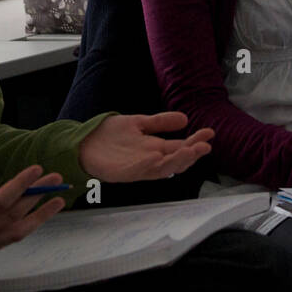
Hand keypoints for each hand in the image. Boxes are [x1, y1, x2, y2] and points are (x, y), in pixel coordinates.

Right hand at [0, 160, 65, 260]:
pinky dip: (24, 227)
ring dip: (39, 215)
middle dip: (37, 195)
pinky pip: (7, 240)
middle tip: (56, 178)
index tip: (37, 169)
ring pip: (16, 231)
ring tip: (58, 200)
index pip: (1, 201)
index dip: (21, 185)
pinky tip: (34, 217)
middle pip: (14, 214)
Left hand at [78, 112, 211, 182]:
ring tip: (190, 151)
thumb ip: (160, 122)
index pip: (180, 146)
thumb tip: (185, 118)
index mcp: (155, 148)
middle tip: (204, 145)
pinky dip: (150, 165)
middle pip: (176, 159)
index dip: (195, 141)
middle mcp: (150, 159)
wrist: (82, 142)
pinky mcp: (124, 172)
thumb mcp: (138, 123)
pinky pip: (140, 170)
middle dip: (191, 153)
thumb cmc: (108, 135)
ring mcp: (138, 167)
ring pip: (163, 168)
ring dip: (177, 161)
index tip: (209, 132)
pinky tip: (157, 157)